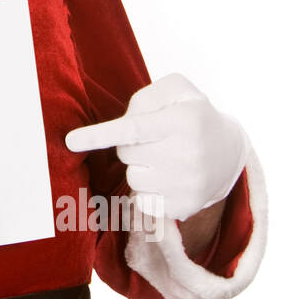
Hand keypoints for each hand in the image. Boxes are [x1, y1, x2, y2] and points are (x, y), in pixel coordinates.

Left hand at [64, 73, 246, 221]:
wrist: (229, 152)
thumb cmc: (191, 114)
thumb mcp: (176, 90)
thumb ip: (145, 99)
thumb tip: (122, 127)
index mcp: (183, 121)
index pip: (133, 129)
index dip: (99, 135)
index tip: (70, 141)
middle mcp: (188, 154)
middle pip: (127, 153)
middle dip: (132, 145)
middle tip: (155, 139)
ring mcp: (188, 184)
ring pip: (133, 178)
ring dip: (140, 167)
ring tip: (164, 158)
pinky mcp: (185, 207)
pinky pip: (144, 199)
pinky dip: (150, 188)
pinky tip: (169, 178)